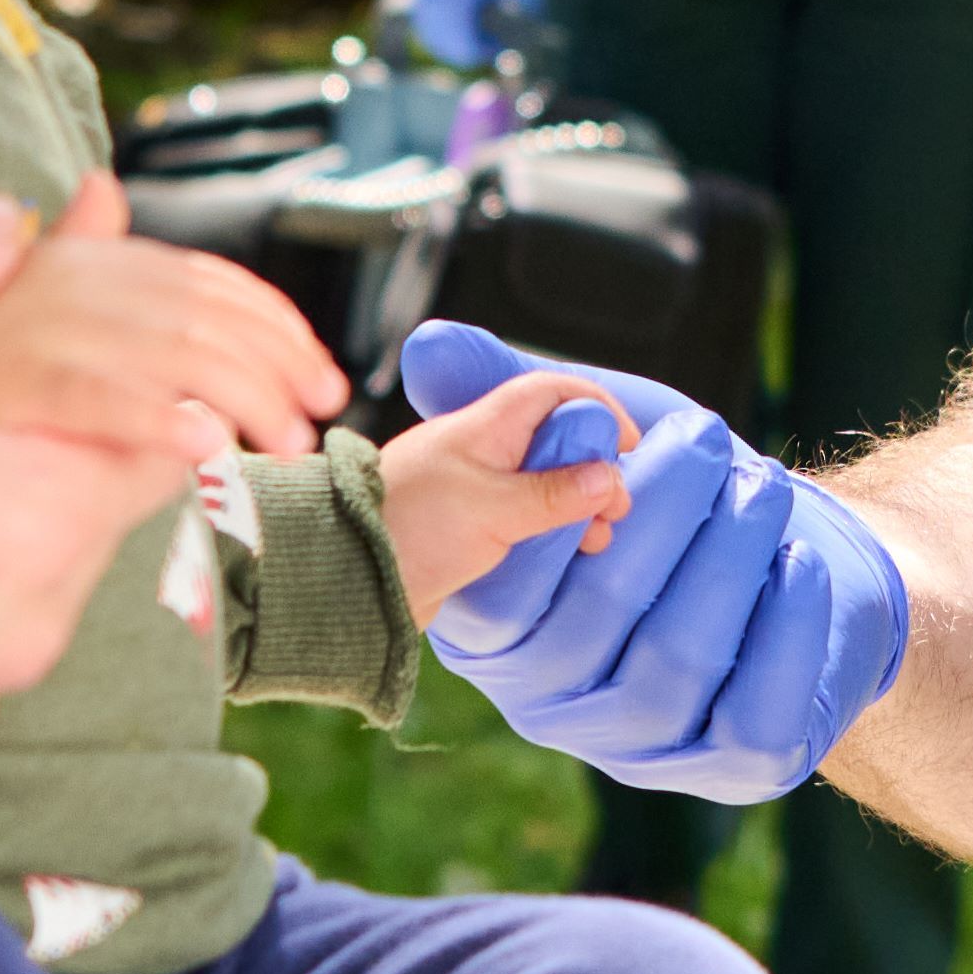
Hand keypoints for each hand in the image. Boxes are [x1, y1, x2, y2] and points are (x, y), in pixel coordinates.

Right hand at [0, 173, 345, 462]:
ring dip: (241, 398)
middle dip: (274, 364)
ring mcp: (26, 335)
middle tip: (319, 417)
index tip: (321, 370)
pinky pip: (97, 400)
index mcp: (66, 265)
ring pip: (165, 355)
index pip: (198, 281)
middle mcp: (55, 282)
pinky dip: (157, 417)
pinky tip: (205, 443)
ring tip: (285, 444)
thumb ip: (63, 250)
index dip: (272, 321)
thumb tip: (103, 189)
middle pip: (196, 315)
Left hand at [363, 357, 636, 605]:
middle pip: (551, 439)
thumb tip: (608, 478)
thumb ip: (554, 494)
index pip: (550, 391)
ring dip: (574, 505)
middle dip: (592, 468)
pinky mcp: (462, 528)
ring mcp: (468, 490)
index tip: (628, 446)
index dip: (596, 410)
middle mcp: (476, 451)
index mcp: (482, 426)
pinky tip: (565, 555)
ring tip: (596, 538)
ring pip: (539, 483)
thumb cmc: (411, 531)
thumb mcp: (494, 511)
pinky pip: (519, 518)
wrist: (344, 582)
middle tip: (615, 508)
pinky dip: (548, 531)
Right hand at [388, 323, 905, 800]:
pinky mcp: (735, 764)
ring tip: (763, 483)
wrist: (803, 563)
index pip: (501, 589)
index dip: (549, 497)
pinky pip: (754, 710)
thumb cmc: (683, 493)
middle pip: (597, 614)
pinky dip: (783, 624)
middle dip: (662, 509)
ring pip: (677, 658)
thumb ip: (512, 390)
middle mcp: (555, 701)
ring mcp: (642, 744)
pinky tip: (796, 563)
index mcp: (498, 628)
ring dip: (728, 555)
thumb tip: (433, 346)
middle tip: (711, 437)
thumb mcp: (603, 430)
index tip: (604, 415)